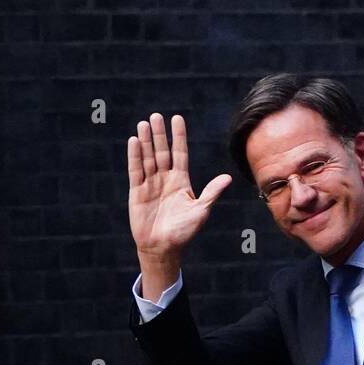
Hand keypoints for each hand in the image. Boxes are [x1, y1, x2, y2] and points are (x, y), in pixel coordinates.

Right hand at [127, 113, 231, 287]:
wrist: (163, 248)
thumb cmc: (183, 232)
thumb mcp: (200, 211)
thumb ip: (211, 193)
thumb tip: (228, 178)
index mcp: (181, 182)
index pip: (180, 154)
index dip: (179, 137)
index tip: (177, 119)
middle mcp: (165, 179)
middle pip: (162, 152)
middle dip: (160, 134)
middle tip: (156, 116)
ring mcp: (150, 184)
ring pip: (148, 158)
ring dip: (146, 141)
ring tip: (144, 123)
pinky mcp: (137, 191)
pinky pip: (136, 170)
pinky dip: (135, 156)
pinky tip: (135, 141)